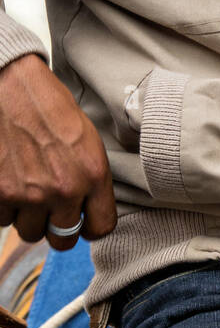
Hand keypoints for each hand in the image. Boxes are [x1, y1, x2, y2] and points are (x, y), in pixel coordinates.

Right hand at [0, 53, 115, 250]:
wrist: (12, 87)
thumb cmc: (50, 106)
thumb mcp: (86, 139)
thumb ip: (90, 179)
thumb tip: (87, 209)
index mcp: (93, 174)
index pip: (101, 228)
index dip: (90, 225)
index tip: (83, 219)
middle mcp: (63, 190)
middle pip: (63, 240)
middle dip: (58, 226)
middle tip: (52, 207)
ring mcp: (29, 195)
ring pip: (30, 232)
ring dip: (29, 216)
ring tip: (29, 187)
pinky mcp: (0, 194)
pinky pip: (4, 219)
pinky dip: (6, 206)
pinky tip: (10, 180)